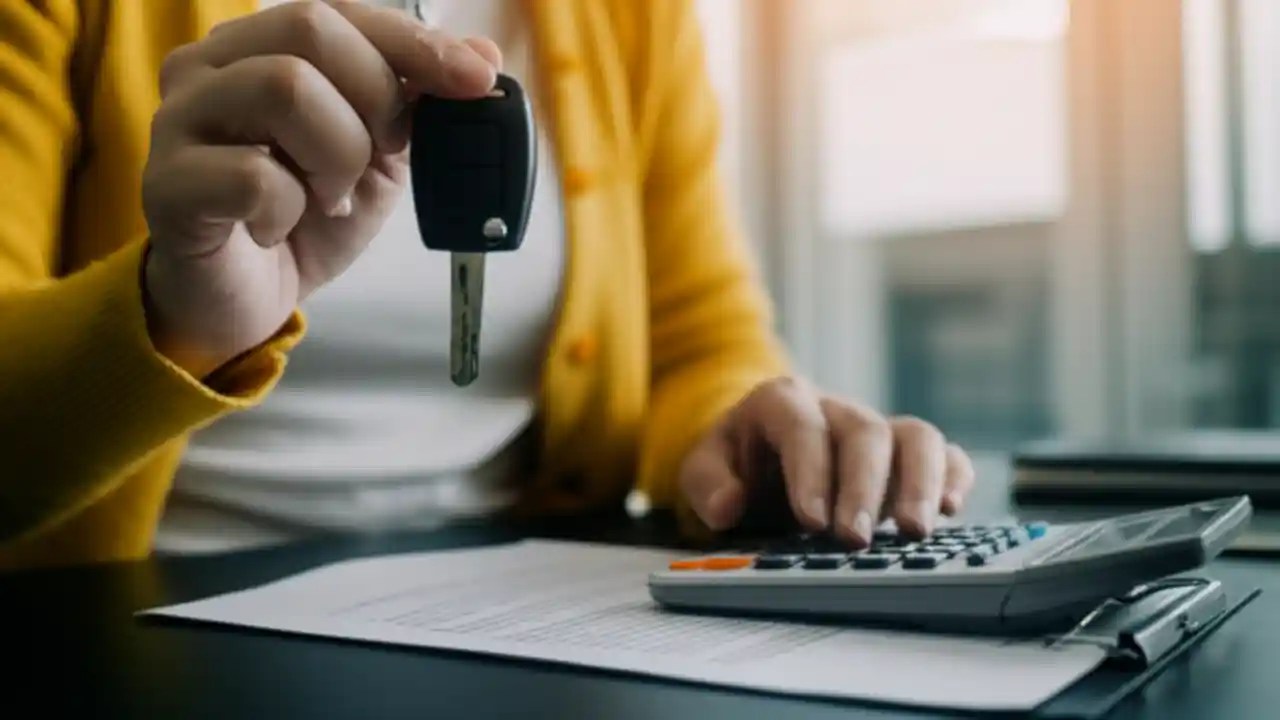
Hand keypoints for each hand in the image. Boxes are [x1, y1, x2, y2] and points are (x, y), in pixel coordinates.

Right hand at [141, 1, 502, 376]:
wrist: (247, 299)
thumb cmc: (305, 217)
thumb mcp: (380, 154)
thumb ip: (420, 104)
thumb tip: (484, 59)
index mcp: (260, 46)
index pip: (340, 9)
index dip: (415, 43)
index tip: (476, 81)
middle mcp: (209, 67)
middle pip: (310, 30)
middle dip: (375, 100)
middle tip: (379, 157)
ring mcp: (178, 120)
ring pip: (283, 88)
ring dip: (336, 156)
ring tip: (328, 198)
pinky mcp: (166, 184)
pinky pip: (252, 175)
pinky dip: (290, 210)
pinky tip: (278, 228)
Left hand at [677, 377, 975, 545]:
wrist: (762, 453)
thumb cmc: (737, 461)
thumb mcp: (704, 468)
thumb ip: (707, 483)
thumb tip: (728, 505)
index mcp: (783, 402)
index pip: (804, 427)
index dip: (811, 473)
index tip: (813, 521)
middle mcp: (837, 410)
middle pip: (865, 433)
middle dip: (863, 488)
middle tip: (855, 539)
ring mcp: (876, 429)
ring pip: (915, 437)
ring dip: (920, 483)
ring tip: (914, 532)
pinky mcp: (905, 454)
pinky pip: (945, 453)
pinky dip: (954, 477)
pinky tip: (952, 510)